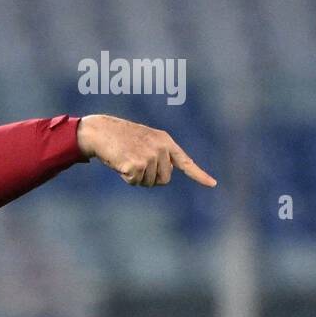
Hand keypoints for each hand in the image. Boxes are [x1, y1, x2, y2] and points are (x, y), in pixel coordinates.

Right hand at [76, 114, 216, 186]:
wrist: (103, 131)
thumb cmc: (121, 139)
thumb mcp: (145, 143)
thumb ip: (159, 157)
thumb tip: (166, 176)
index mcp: (166, 141)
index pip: (185, 161)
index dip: (199, 175)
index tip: (213, 184)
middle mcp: (162, 148)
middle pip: (164, 180)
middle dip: (150, 178)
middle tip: (136, 163)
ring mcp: (150, 156)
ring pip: (149, 183)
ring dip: (136, 178)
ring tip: (127, 160)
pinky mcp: (137, 164)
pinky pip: (134, 182)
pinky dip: (126, 178)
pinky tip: (120, 163)